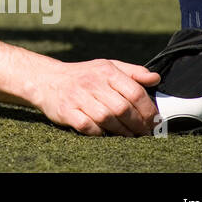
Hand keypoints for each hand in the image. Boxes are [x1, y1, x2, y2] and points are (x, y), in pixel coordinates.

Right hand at [31, 59, 159, 135]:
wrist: (46, 79)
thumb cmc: (82, 75)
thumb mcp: (107, 66)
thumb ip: (133, 72)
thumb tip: (155, 78)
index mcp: (106, 71)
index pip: (134, 92)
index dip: (148, 110)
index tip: (153, 120)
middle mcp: (92, 83)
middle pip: (122, 108)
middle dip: (137, 124)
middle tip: (143, 131)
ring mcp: (78, 97)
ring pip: (107, 118)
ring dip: (121, 131)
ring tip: (129, 135)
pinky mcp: (67, 111)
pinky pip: (88, 126)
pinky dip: (100, 132)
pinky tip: (106, 133)